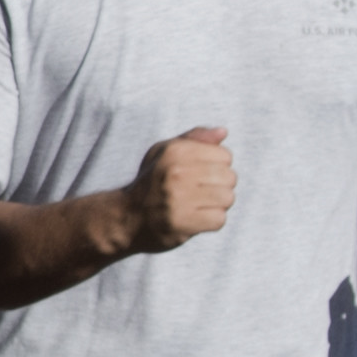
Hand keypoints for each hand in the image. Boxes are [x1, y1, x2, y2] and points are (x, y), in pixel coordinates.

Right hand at [108, 126, 236, 257]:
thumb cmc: (152, 181)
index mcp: (176, 151)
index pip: (225, 156)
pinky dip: (211, 221)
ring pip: (228, 199)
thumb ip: (195, 138)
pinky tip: (196, 218)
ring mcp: (178, 200)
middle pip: (230, 178)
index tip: (202, 174)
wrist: (127, 216)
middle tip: (202, 192)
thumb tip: (223, 132)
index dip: (218, 165)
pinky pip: (219, 220)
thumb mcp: (165, 151)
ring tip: (200, 204)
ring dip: (218, 204)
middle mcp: (176, 173)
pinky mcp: (182, 223)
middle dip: (221, 186)